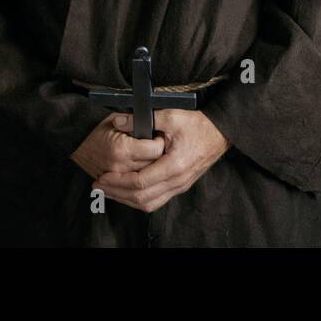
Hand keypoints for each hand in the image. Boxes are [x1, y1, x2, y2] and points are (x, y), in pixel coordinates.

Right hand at [70, 114, 165, 179]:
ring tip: (153, 163)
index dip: (161, 143)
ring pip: (145, 181)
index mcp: (123, 148)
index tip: (160, 138)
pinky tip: (146, 177)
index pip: (155, 151)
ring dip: (152, 173)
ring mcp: (115, 177)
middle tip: (160, 151)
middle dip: (160, 159)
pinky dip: (141, 186)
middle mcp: (120, 166)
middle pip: (153, 167)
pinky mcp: (111, 184)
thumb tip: (159, 130)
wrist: (76, 139)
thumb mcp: (120, 119)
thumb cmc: (98, 126)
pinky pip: (132, 191)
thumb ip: (139, 125)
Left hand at [92, 109, 230, 212]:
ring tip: (109, 190)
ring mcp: (180, 186)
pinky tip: (127, 191)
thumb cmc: (198, 124)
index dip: (119, 182)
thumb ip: (144, 119)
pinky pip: (156, 201)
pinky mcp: (180, 187)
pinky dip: (139, 200)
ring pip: (148, 204)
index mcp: (175, 166)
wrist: (221, 133)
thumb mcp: (171, 116)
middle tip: (99, 186)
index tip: (103, 177)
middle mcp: (177, 181)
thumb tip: (119, 121)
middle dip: (117, 193)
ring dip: (126, 199)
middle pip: (141, 198)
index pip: (141, 182)